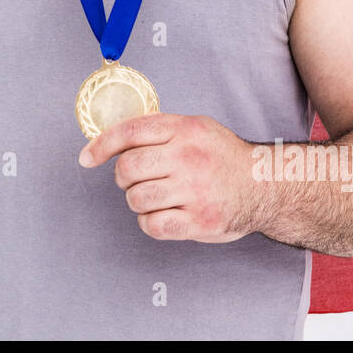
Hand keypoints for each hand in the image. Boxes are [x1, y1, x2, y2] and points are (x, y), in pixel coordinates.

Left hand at [79, 113, 260, 242]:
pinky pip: (152, 225)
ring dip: (138, 200)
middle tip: (136, 180)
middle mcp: (188, 157)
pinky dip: (150, 222)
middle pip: (127, 168)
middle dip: (124, 177)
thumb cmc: (224, 157)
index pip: (130, 132)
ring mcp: (194, 190)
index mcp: (185, 129)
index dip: (101, 145)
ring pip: (136, 198)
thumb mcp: (196, 128)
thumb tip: (113, 139)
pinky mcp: (199, 221)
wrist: (266, 185)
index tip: (86, 158)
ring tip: (155, 197)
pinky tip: (163, 215)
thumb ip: (160, 130)